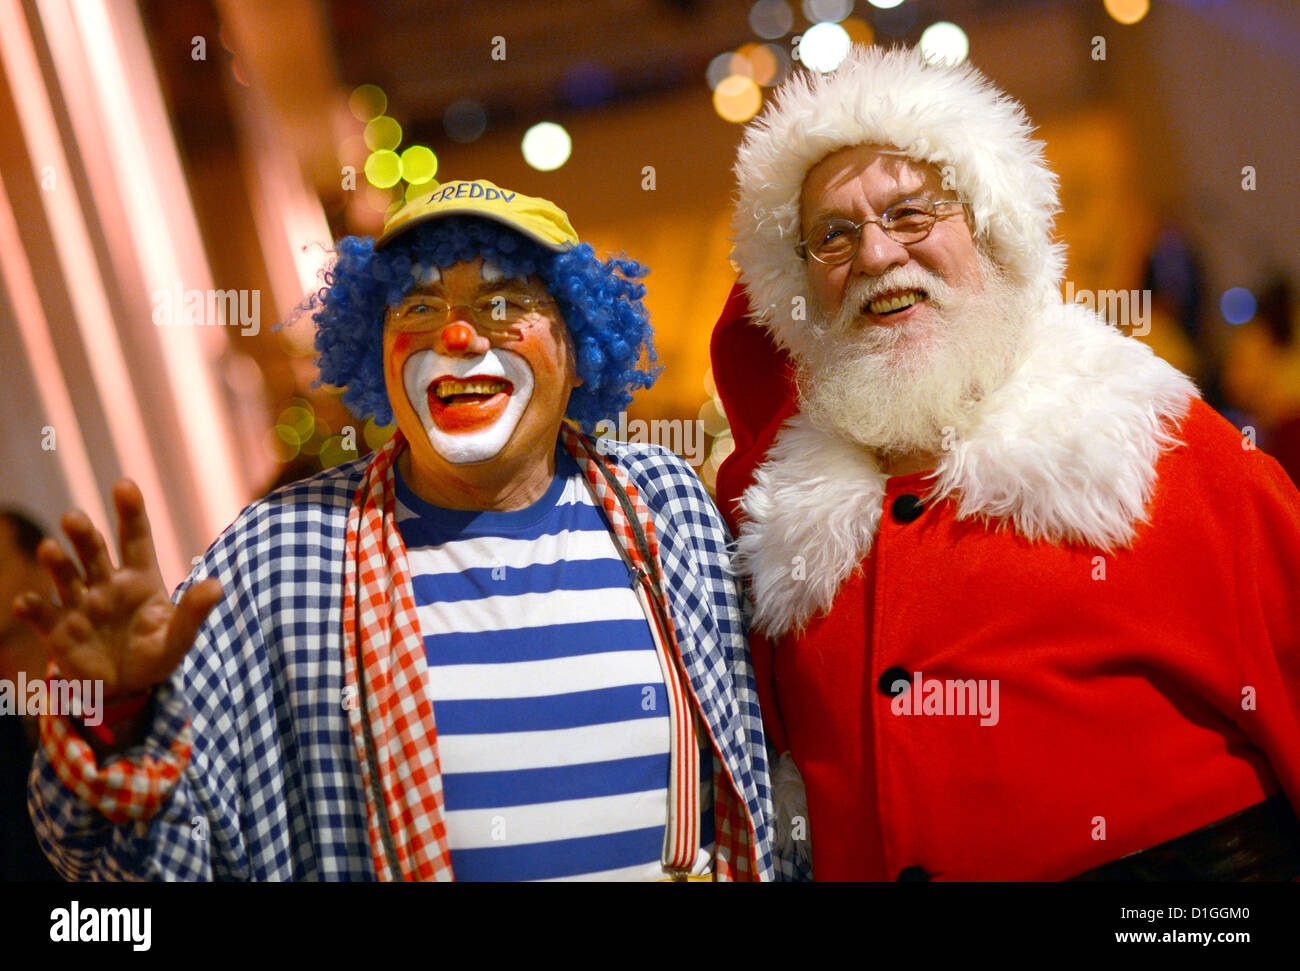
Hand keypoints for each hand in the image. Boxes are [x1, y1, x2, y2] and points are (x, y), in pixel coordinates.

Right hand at [12, 480, 222, 701]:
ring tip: (50, 549)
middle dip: (82, 534)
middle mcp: (106, 584)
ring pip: (65, 575)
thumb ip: (194, 612)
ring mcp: (79, 604)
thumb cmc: (155, 654)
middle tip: (73, 518)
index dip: (130, 512)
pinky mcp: (57, 631)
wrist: (125, 689)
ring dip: (56, 562)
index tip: (124, 485)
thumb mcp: (179, 637)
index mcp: (140, 578)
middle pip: (93, 551)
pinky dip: (33, 608)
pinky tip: (27, 604)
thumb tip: (216, 586)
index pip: (135, 538)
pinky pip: (42, 615)